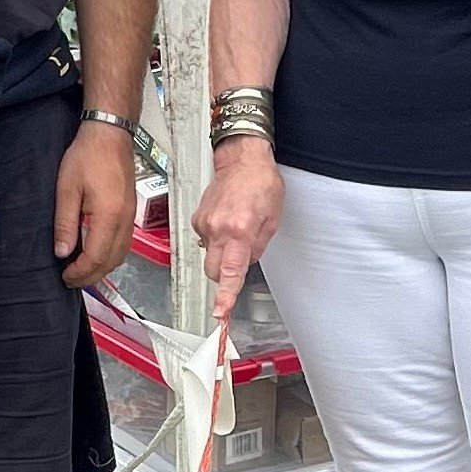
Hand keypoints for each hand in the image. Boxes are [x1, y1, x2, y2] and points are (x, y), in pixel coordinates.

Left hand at [53, 121, 135, 287]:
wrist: (110, 134)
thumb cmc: (86, 157)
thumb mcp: (67, 189)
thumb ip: (65, 224)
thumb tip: (62, 253)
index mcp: (109, 217)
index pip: (96, 258)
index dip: (80, 273)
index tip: (64, 277)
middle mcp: (125, 221)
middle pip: (111, 262)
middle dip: (91, 276)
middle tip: (70, 280)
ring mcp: (131, 217)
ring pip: (121, 255)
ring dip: (102, 268)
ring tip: (81, 271)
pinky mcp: (131, 212)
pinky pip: (124, 243)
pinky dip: (111, 256)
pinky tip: (96, 254)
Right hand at [192, 137, 283, 327]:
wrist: (241, 158)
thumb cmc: (261, 183)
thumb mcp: (273, 218)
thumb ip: (258, 246)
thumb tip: (247, 261)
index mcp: (239, 230)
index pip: (230, 272)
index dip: (225, 296)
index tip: (220, 313)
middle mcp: (217, 229)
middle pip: (213, 271)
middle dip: (225, 274)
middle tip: (240, 258)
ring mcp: (204, 224)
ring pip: (209, 255)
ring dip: (223, 252)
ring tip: (238, 229)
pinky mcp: (197, 218)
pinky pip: (206, 240)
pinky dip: (217, 238)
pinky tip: (228, 221)